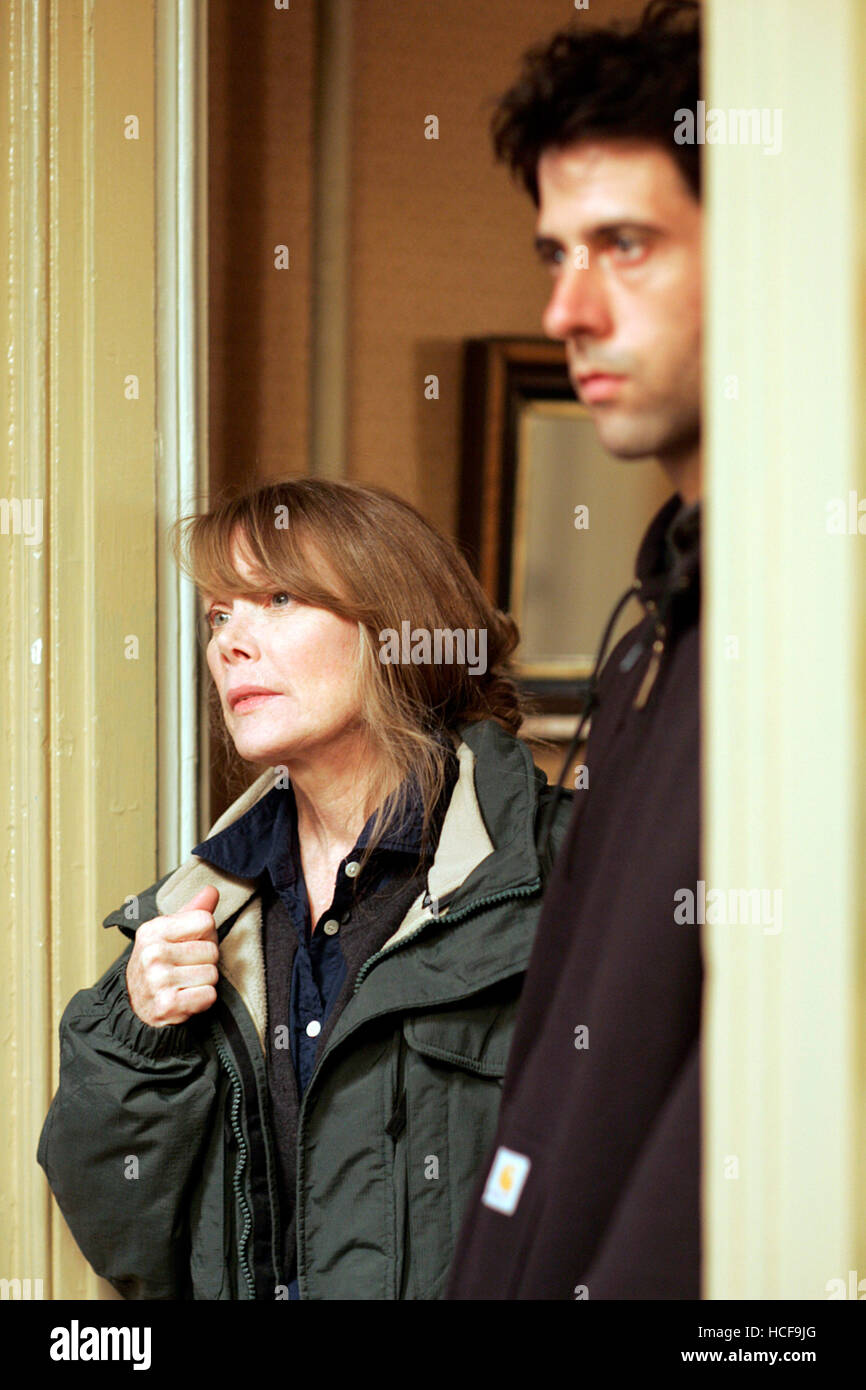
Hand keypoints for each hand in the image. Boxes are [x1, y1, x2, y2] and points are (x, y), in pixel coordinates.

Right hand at [125, 885, 219, 1026]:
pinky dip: (202, 1000)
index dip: (206, 935)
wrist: (135, 1006)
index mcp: (153, 930)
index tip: (190, 944)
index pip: (206, 921)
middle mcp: (153, 953)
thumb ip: (193, 911)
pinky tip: (186, 998)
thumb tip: (212, 890)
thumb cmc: (157, 965)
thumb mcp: (168, 933)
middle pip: (212, 950)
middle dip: (205, 961)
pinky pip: (209, 996)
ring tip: (185, 983)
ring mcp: (158, 980)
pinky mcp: (167, 1005)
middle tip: (186, 968)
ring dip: (204, 982)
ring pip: (212, 974)